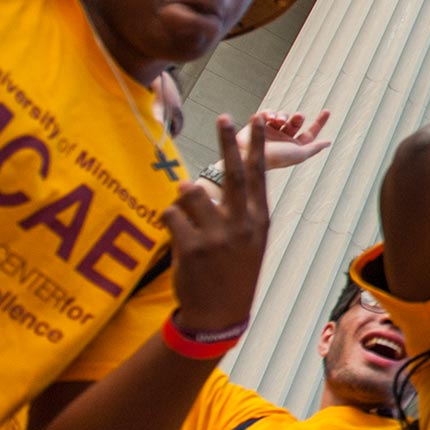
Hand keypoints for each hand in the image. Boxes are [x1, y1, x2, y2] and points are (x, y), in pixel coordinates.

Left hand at [165, 116, 270, 331]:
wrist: (220, 313)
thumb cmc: (234, 273)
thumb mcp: (249, 243)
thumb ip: (233, 214)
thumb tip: (198, 186)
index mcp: (258, 221)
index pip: (259, 176)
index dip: (257, 146)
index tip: (258, 120)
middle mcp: (242, 224)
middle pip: (233, 173)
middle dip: (228, 142)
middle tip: (224, 117)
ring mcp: (218, 235)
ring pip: (191, 193)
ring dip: (183, 199)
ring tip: (189, 219)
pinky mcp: (193, 247)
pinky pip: (171, 215)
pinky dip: (170, 222)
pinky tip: (179, 240)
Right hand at [234, 109, 331, 170]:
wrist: (247, 157)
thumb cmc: (274, 158)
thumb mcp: (298, 154)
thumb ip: (313, 148)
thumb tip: (328, 142)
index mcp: (294, 147)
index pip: (310, 133)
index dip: (319, 122)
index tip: (327, 111)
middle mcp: (282, 139)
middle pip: (295, 122)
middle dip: (298, 118)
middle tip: (298, 117)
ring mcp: (270, 132)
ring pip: (282, 116)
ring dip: (283, 115)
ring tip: (278, 120)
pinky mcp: (257, 126)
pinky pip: (266, 113)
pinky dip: (269, 112)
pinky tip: (268, 117)